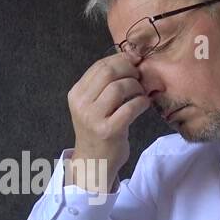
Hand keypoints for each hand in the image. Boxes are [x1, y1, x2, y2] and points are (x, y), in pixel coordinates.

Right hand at [66, 53, 150, 191]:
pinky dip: (141, 103)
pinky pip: (130, 107)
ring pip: (119, 88)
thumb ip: (107, 84)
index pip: (100, 65)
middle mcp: (81, 104)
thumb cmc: (98, 130)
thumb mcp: (94, 105)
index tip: (135, 61)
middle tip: (140, 77)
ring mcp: (93, 118)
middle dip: (129, 70)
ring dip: (136, 87)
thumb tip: (133, 56)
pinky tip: (144, 105)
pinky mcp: (108, 130)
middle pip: (109, 72)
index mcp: (76, 93)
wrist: (94, 163)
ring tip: (141, 94)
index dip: (121, 59)